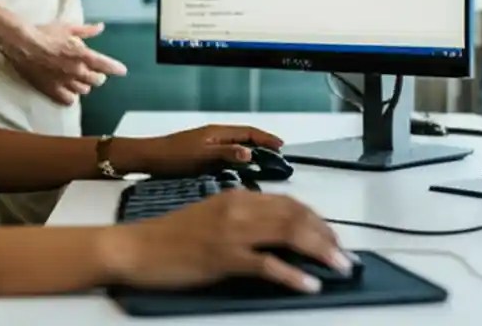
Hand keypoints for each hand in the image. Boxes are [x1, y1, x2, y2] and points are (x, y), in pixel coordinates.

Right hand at [5, 21, 127, 105]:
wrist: (23, 44)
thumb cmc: (45, 33)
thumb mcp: (68, 27)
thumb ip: (86, 30)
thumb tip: (101, 27)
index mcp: (82, 55)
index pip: (106, 65)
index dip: (117, 68)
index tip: (122, 71)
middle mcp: (77, 71)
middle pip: (97, 80)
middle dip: (98, 76)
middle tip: (94, 72)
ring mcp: (65, 82)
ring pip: (84, 90)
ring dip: (85, 85)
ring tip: (80, 79)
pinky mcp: (52, 89)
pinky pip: (68, 100)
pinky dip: (71, 96)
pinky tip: (69, 91)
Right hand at [105, 190, 352, 293]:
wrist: (136, 248)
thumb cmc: (171, 238)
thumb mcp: (212, 218)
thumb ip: (243, 220)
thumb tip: (277, 234)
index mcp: (236, 196)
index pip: (289, 203)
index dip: (317, 221)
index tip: (333, 238)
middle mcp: (238, 208)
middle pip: (296, 216)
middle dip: (327, 236)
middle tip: (345, 256)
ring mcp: (231, 232)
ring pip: (289, 234)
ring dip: (320, 252)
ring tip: (339, 267)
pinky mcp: (223, 257)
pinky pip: (267, 265)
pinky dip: (293, 275)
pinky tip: (309, 284)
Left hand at [113, 124, 283, 176]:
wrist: (147, 159)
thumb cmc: (173, 157)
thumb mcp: (202, 156)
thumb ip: (226, 154)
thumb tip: (251, 153)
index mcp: (217, 132)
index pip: (248, 131)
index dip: (266, 138)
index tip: (281, 147)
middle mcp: (214, 136)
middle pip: (244, 138)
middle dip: (262, 145)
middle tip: (277, 158)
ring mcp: (207, 145)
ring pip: (235, 147)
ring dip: (251, 153)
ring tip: (263, 165)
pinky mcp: (201, 156)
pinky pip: (226, 155)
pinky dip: (238, 161)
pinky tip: (239, 173)